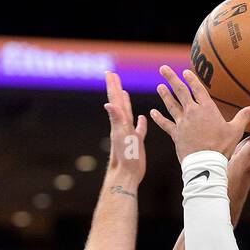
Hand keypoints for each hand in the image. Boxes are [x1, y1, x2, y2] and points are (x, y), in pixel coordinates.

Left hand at [104, 71, 147, 187]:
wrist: (126, 176)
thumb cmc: (124, 157)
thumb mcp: (121, 135)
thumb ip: (116, 119)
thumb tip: (109, 103)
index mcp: (118, 123)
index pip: (115, 100)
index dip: (112, 86)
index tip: (109, 73)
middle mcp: (122, 126)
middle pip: (119, 103)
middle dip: (116, 89)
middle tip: (113, 76)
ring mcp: (129, 134)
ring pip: (127, 114)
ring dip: (126, 103)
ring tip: (124, 92)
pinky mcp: (136, 143)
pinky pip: (138, 129)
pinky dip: (140, 123)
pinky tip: (141, 119)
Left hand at [149, 66, 249, 162]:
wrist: (205, 163)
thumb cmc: (222, 147)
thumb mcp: (236, 130)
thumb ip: (246, 116)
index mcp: (207, 109)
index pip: (197, 89)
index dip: (191, 79)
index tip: (185, 71)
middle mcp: (192, 112)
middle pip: (180, 92)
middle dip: (171, 79)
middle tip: (163, 68)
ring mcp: (182, 123)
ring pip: (171, 105)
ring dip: (164, 95)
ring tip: (159, 87)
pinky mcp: (176, 135)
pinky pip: (165, 124)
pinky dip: (159, 118)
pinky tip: (151, 113)